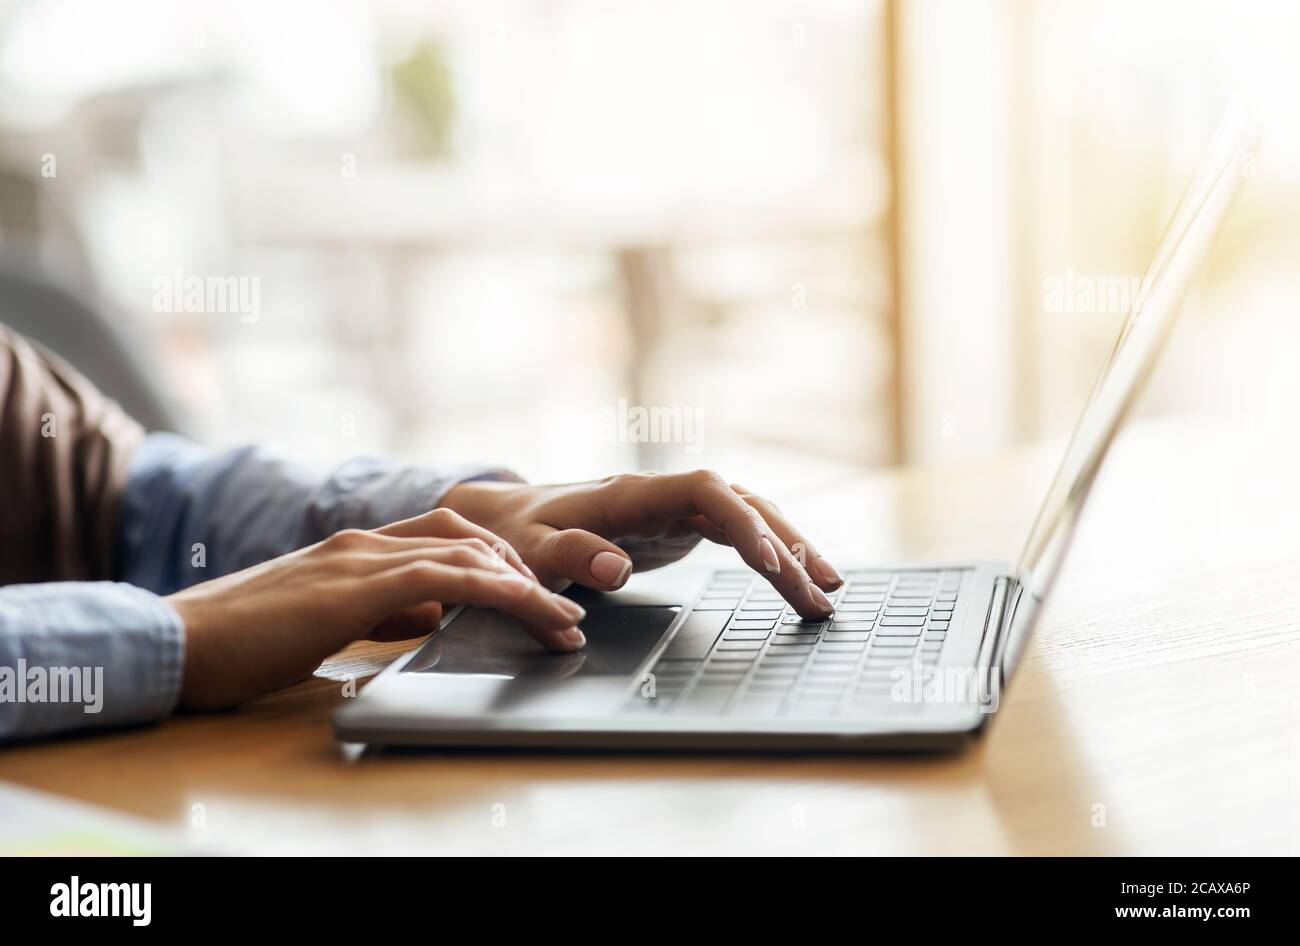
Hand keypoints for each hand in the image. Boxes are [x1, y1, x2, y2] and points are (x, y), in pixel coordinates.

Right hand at [167, 509, 585, 708]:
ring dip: (524, 584)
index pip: (445, 535)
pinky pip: (441, 577)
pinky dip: (492, 588)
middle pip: (467, 535)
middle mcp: (363, 542)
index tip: (535, 588)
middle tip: (563, 605)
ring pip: (465, 554)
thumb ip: (381, 610)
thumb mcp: (327, 621)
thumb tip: (432, 614)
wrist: (175, 642)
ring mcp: (358, 558)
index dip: (497, 557)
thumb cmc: (242, 640)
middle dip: (523, 566)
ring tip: (563, 616)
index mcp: (355, 548)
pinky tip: (524, 605)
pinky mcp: (352, 587)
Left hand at [442, 471, 842, 618]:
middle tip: (824, 593)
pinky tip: (799, 578)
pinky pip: (738, 533)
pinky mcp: (681, 526)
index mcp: (632, 493)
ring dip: (791, 550)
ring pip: (750, 516)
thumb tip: (616, 568)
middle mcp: (664, 493)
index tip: (770, 564)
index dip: (743, 522)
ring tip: (830, 593)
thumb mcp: (528, 552)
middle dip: (787, 545)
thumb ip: (568, 556)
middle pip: (743, 504)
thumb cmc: (518, 535)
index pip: (705, 491)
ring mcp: (677, 507)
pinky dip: (771, 554)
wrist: (509, 519)